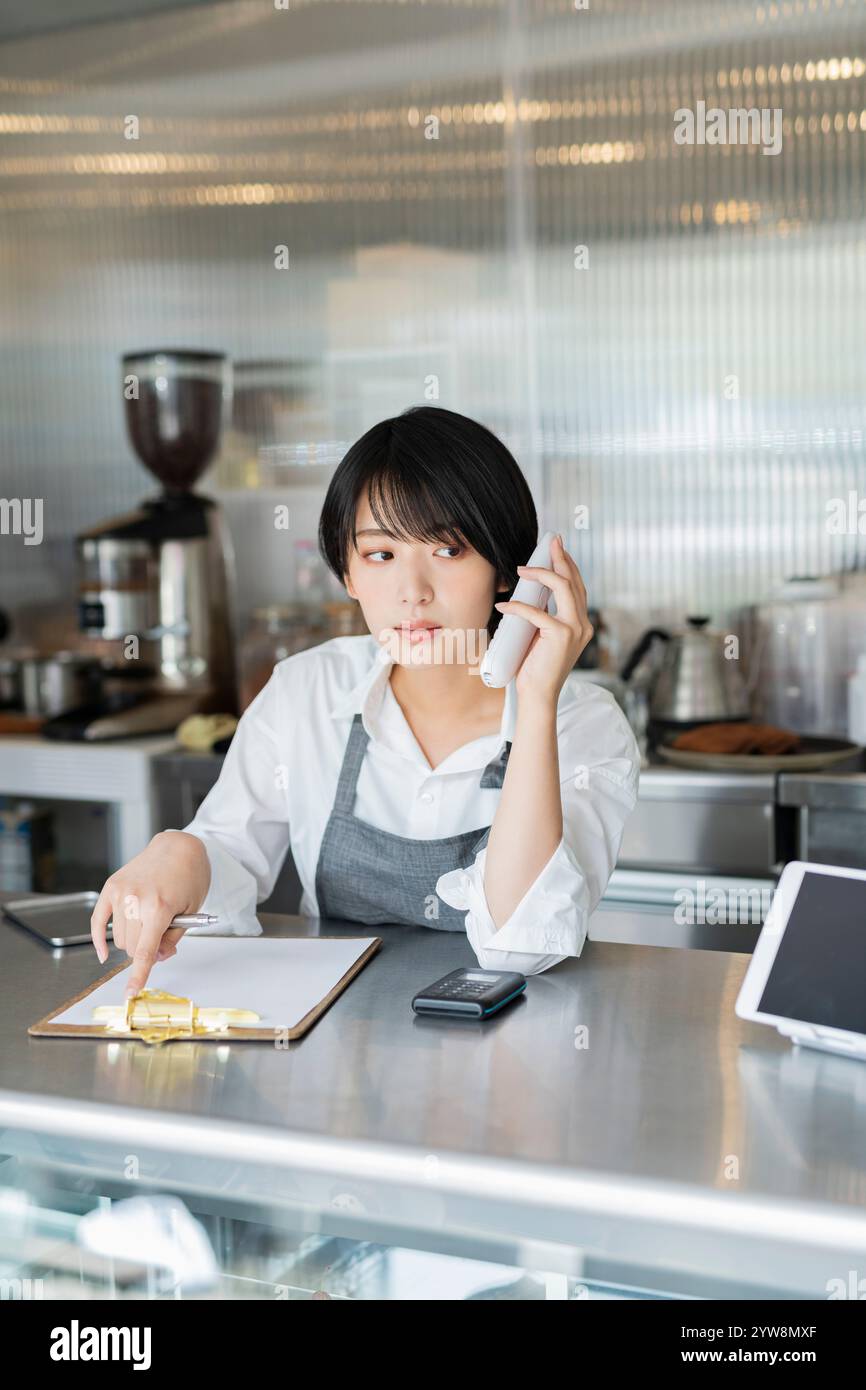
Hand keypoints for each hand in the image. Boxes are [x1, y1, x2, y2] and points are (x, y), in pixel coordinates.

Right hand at [90, 831, 210, 996]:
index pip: (144, 951)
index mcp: (160, 907)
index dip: (138, 976)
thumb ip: (172, 939)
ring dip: (132, 941)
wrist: (179, 846)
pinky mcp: (111, 887)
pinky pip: (98, 921)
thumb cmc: (190, 876)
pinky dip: (99, 939)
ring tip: (150, 922)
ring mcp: (121, 893)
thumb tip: (155, 959)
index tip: (131, 993)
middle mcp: (136, 900)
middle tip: (161, 937)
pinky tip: (104, 952)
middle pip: (131, 947)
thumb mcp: (192, 911)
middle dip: (145, 950)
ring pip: (119, 938)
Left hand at [493, 533, 593, 704]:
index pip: (578, 587)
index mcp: (582, 623)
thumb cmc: (536, 667)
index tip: (557, 548)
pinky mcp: (561, 636)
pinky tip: (504, 606)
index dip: (568, 565)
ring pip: (563, 588)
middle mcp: (583, 624)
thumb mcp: (542, 636)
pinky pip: (537, 613)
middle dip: (561, 558)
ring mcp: (575, 629)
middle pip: (574, 581)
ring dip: (542, 574)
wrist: (538, 695)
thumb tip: (530, 593)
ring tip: (523, 568)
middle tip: (550, 542)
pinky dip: (519, 607)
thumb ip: (543, 616)